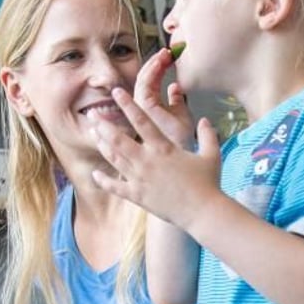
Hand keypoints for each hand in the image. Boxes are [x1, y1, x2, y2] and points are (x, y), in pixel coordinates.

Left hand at [91, 88, 222, 232]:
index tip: (116, 91)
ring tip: (93, 133)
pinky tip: (95, 173)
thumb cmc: (209, 183)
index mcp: (164, 148)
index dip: (128, 104)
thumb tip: (204, 120)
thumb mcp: (211, 155)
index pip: (142, 121)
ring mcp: (140, 179)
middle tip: (92, 113)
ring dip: (101, 145)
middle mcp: (147, 161)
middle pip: (118, 138)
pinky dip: (104, 180)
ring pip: (114, 158)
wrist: (202, 212)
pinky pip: (115, 187)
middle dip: (103, 124)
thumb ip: (207, 135)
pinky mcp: (138, 196)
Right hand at [133, 47, 192, 148]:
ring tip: (164, 54)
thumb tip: (175, 86)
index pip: (151, 82)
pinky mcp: (144, 110)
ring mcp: (141, 109)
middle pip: (144, 79)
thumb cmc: (182, 141)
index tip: (170, 56)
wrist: (184, 155)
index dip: (158, 67)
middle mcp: (143, 109)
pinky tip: (160, 62)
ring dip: (153, 64)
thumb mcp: (182, 117)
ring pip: (142, 80)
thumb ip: (177, 101)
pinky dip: (151, 70)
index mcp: (151, 108)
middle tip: (166, 52)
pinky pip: (144, 85)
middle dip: (154, 63)